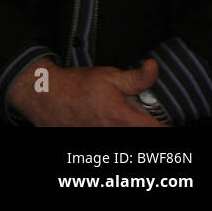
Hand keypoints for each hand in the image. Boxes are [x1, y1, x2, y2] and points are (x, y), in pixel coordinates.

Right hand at [7, 57, 166, 126]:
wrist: (45, 95)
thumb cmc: (76, 85)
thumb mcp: (109, 76)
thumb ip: (137, 78)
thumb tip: (154, 67)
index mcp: (122, 118)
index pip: (157, 131)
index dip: (166, 127)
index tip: (165, 122)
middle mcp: (113, 134)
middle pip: (139, 134)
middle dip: (139, 123)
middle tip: (130, 112)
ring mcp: (100, 140)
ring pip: (124, 137)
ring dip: (123, 127)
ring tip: (110, 116)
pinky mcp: (88, 143)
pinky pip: (109, 139)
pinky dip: (107, 129)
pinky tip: (99, 120)